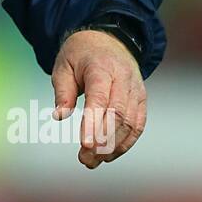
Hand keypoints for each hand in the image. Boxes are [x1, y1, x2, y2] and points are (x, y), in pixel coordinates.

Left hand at [50, 30, 146, 168]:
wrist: (108, 39)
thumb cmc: (80, 55)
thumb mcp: (63, 65)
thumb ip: (62, 91)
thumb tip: (60, 116)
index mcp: (102, 68)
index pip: (100, 99)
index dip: (94, 123)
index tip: (85, 145)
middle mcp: (123, 78)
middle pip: (118, 115)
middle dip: (102, 141)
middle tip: (84, 159)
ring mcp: (136, 89)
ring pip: (130, 123)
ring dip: (113, 147)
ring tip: (92, 161)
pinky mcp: (141, 99)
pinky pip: (138, 125)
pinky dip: (125, 143)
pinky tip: (109, 156)